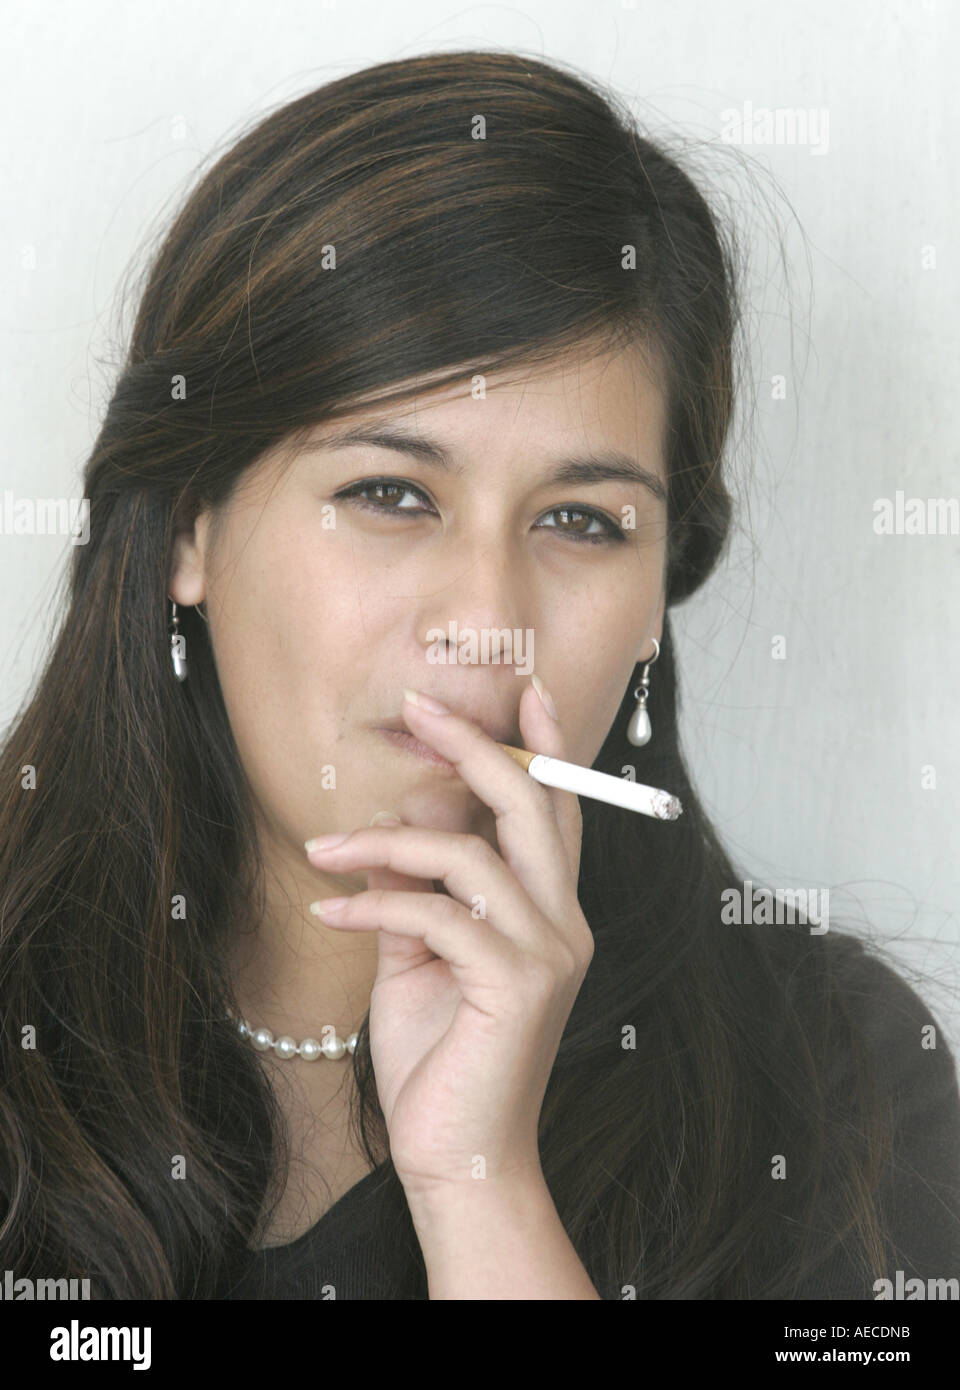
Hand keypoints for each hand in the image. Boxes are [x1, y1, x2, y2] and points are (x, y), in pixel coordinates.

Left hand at [304, 680, 590, 1201]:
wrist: (458, 1157)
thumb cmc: (441, 1056)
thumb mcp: (421, 958)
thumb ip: (419, 891)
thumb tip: (405, 817)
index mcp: (552, 913)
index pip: (556, 813)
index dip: (545, 747)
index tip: (525, 691)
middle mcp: (564, 924)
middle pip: (529, 808)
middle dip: (476, 746)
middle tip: (419, 707)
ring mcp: (548, 953)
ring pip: (468, 856)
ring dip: (385, 842)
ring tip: (324, 850)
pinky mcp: (516, 985)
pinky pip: (435, 916)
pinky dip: (372, 904)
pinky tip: (327, 909)